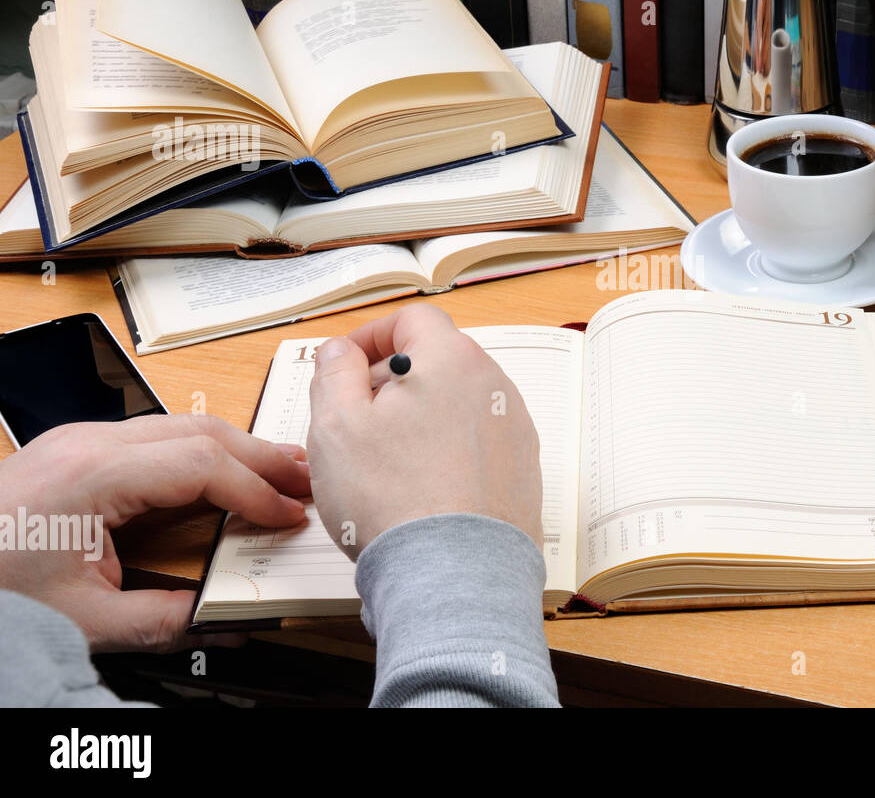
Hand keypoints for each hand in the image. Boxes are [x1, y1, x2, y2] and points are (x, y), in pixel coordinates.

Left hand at [0, 415, 309, 652]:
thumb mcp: (86, 621)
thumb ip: (166, 620)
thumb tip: (227, 617)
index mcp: (89, 477)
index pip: (199, 464)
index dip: (255, 490)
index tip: (288, 516)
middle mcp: (86, 442)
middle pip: (200, 430)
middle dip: (262, 455)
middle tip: (307, 479)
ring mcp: (80, 437)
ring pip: (182, 425)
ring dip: (237, 448)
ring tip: (281, 471)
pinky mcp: (77, 448)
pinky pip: (157, 436)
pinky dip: (202, 453)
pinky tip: (226, 472)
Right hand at [307, 303, 542, 558]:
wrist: (453, 573)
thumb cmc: (396, 501)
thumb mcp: (336, 425)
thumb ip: (334, 373)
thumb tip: (341, 352)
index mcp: (454, 360)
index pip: (413, 319)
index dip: (372, 336)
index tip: (346, 364)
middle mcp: (494, 386)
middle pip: (437, 360)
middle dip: (392, 381)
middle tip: (355, 417)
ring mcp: (513, 429)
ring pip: (456, 402)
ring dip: (419, 416)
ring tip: (384, 460)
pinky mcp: (521, 469)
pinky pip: (476, 442)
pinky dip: (446, 450)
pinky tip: (419, 486)